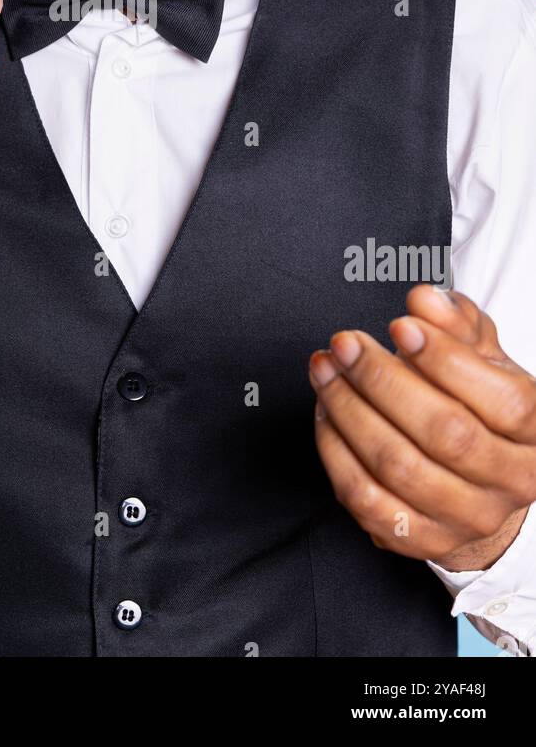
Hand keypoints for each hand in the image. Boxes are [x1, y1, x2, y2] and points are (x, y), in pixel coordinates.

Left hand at [309, 284, 535, 569]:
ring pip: (398, 465)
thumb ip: (458, 322)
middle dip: (383, 380)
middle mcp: (512, 483)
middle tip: (345, 343)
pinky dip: (335, 450)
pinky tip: (326, 411)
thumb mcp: (483, 356)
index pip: (504, 401)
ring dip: (349, 408)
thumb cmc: (480, 404)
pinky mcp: (420, 539)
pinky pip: (365, 498)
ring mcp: (467, 519)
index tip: (400, 325)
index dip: (447, 360)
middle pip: (445, 433)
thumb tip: (424, 299)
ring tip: (326, 368)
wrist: (479, 478)